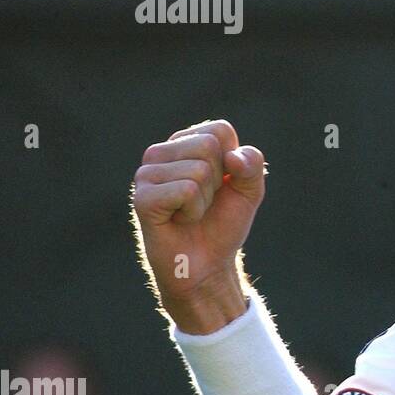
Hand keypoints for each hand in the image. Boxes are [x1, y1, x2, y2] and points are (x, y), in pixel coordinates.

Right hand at [131, 119, 265, 325]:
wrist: (207, 265)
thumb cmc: (223, 223)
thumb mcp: (249, 190)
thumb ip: (252, 165)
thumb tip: (232, 157)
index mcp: (184, 142)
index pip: (220, 130)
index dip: (233, 162)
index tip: (221, 184)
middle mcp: (161, 153)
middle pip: (209, 146)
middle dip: (219, 180)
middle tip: (204, 201)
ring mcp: (147, 174)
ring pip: (199, 170)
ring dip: (205, 200)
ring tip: (190, 212)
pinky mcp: (142, 198)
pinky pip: (186, 190)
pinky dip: (193, 211)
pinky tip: (179, 220)